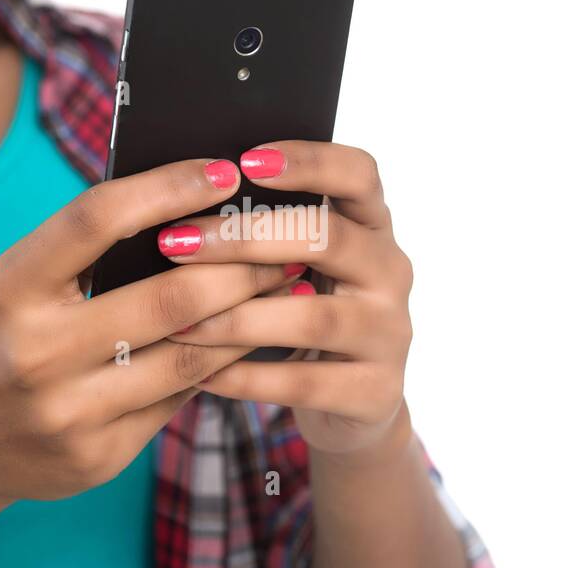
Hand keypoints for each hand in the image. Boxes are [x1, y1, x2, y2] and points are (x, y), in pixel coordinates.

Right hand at [0, 158, 300, 511]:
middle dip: (242, 266)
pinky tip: (252, 338)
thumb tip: (189, 203)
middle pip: (169, 298)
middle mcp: (37, 352)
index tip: (224, 170)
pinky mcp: (100, 457)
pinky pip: (180, 399)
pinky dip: (222, 363)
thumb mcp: (17, 285)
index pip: (96, 219)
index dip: (166, 188)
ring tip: (287, 284)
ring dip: (250, 316)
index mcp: (10, 289)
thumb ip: (84, 252)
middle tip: (286, 240)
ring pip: (191, 355)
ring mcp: (70, 413)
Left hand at [163, 141, 413, 457]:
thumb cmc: (305, 316)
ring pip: (313, 317)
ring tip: (179, 322)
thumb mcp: (299, 267)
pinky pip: (304, 382)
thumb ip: (266, 234)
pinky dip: (247, 377)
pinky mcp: (377, 391)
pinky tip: (202, 373)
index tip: (245, 161)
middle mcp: (391, 272)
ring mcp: (390, 333)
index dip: (309, 160)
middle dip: (245, 238)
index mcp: (373, 226)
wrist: (353, 406)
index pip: (359, 174)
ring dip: (237, 318)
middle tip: (177, 243)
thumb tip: (181, 200)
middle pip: (328, 238)